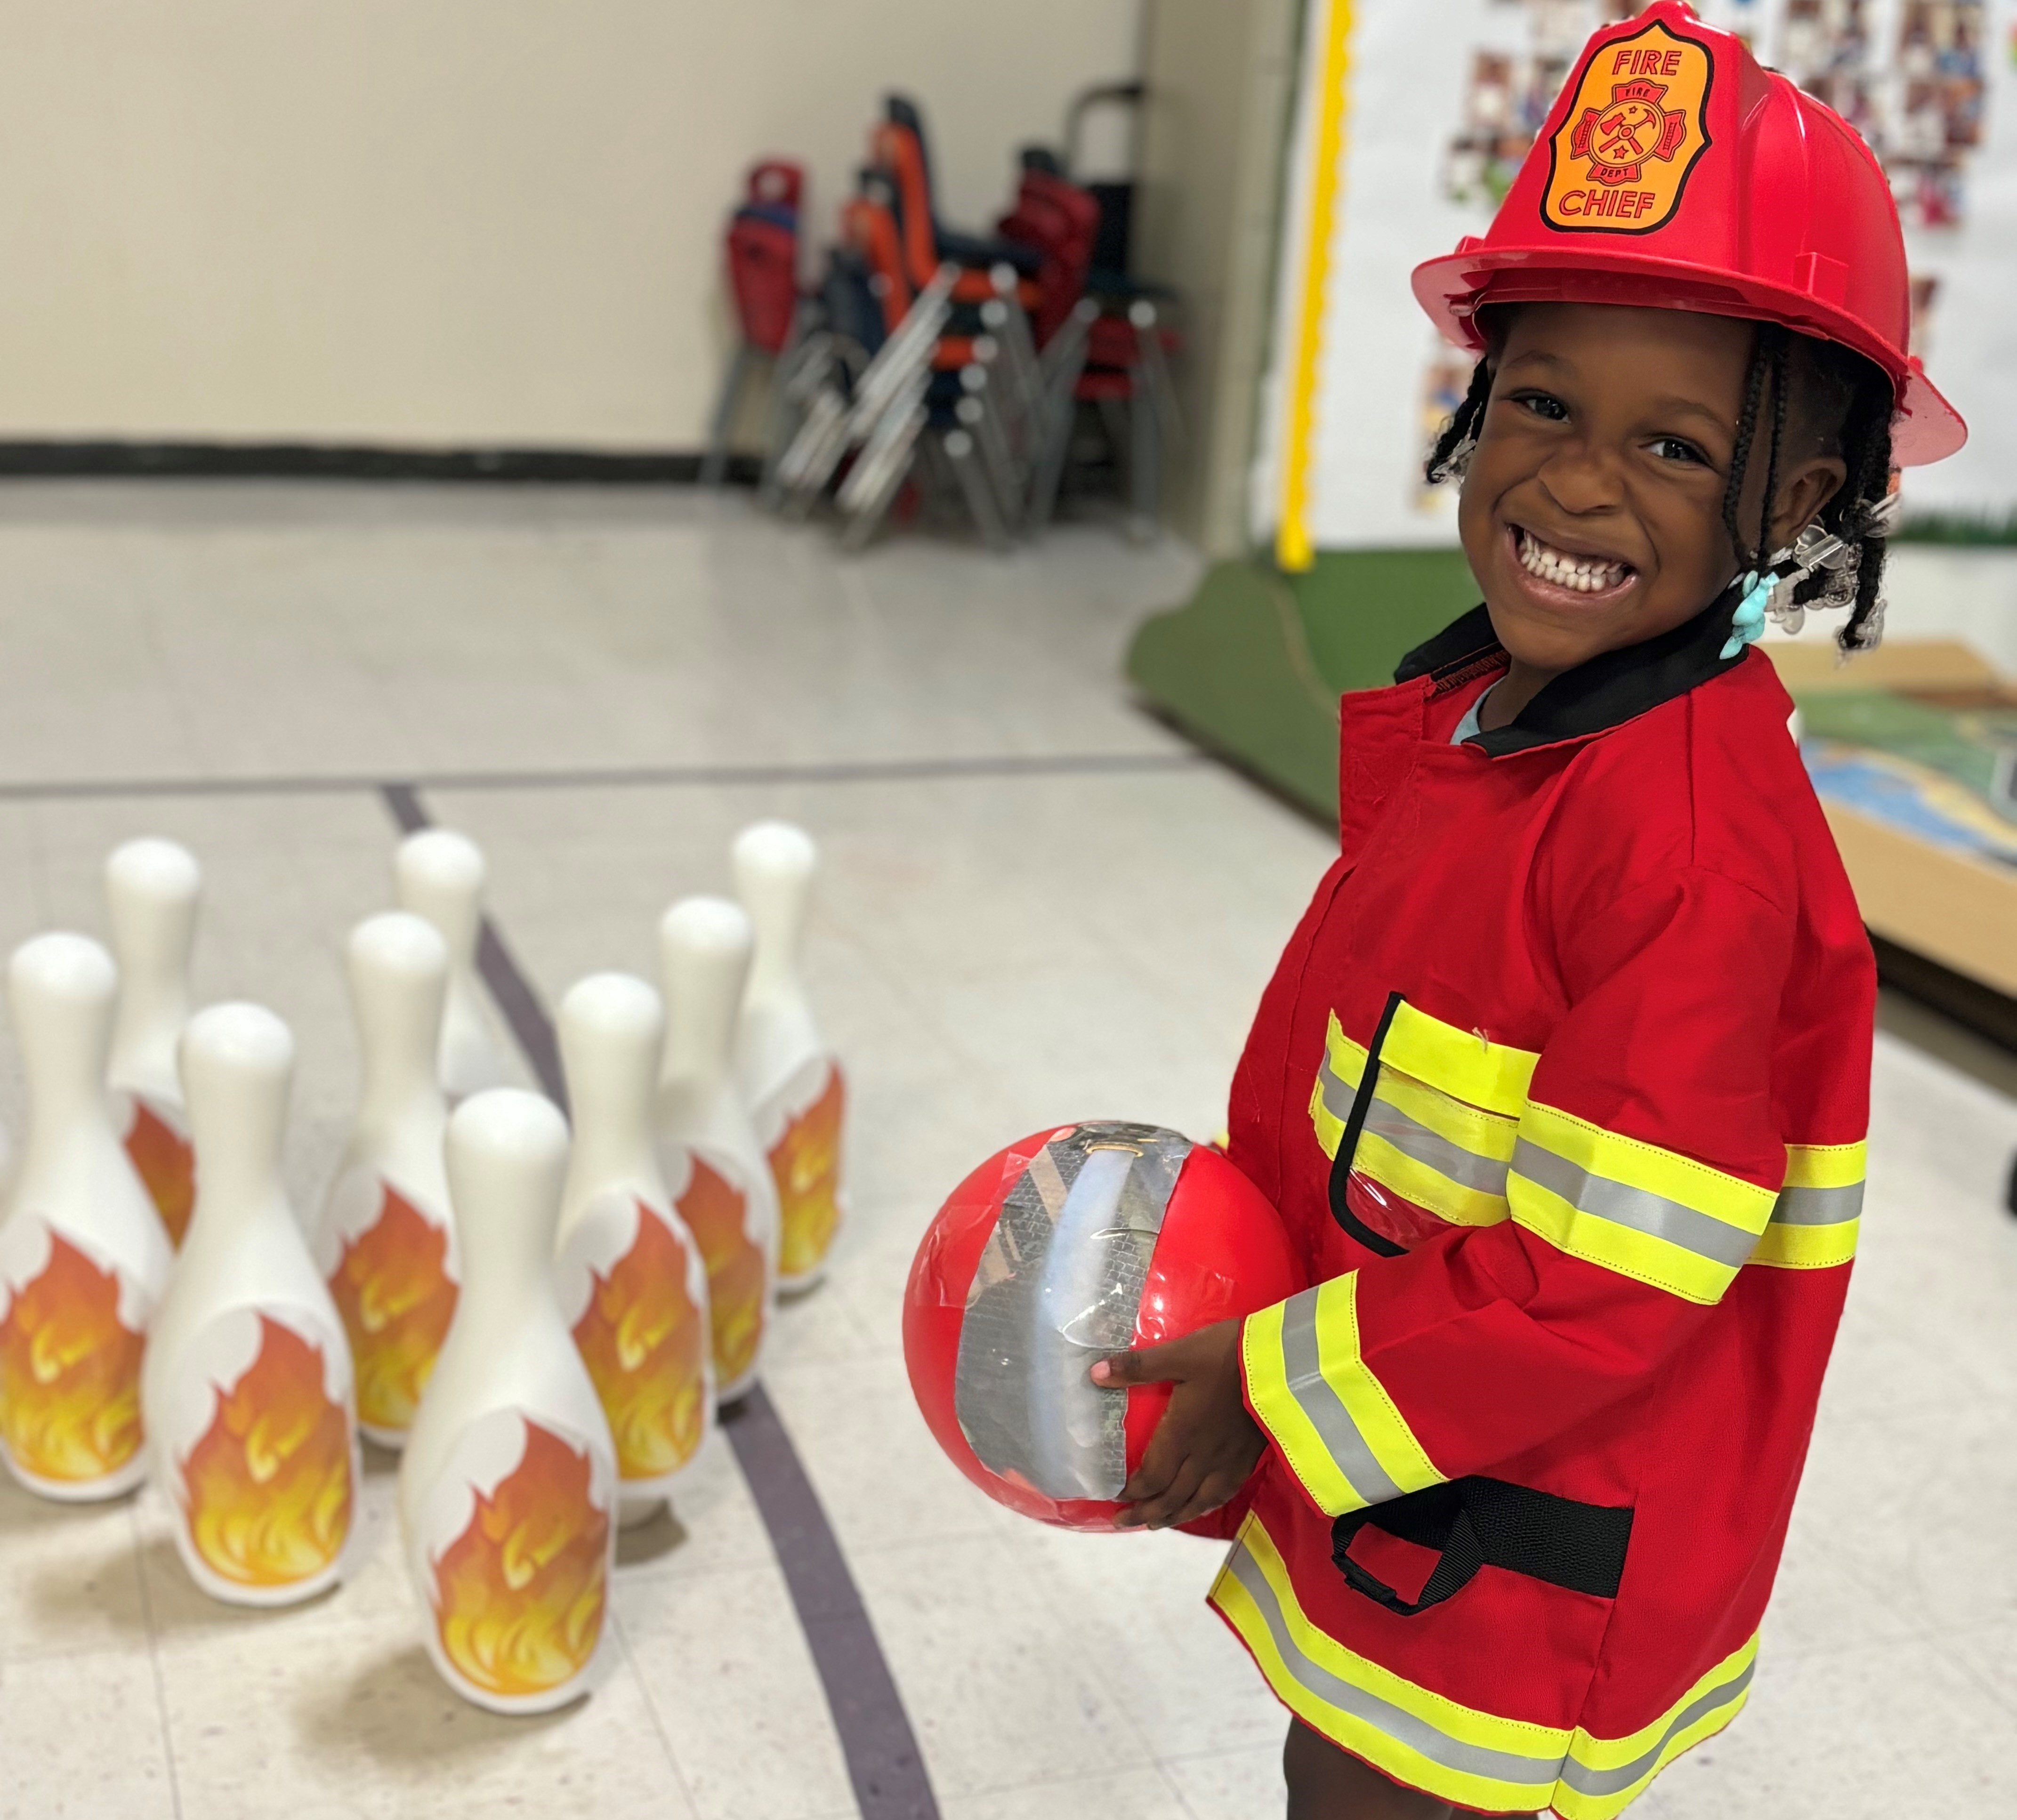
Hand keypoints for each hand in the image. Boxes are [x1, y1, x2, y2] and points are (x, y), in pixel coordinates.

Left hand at [1090, 1317, 1264, 1529]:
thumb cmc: (1228, 1356)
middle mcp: (1202, 1457)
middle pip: (1170, 1497)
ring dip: (1172, 1516)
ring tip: (1154, 1524)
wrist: (1285, 1365)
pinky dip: (1204, 1506)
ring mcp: (1228, 1461)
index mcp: (1181, 1434)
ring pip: (1196, 1501)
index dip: (1131, 1491)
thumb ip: (1138, 1366)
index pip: (1151, 1476)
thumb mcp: (1180, 1353)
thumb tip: (1095, 1374)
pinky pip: (1222, 1494)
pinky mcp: (1249, 1458)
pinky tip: (1200, 1506)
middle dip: (1143, 1512)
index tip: (1114, 1498)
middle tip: (1122, 1522)